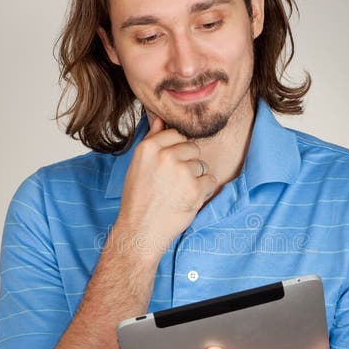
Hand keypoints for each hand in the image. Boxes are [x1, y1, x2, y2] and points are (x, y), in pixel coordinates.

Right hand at [114, 115, 216, 259]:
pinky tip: (187, 199)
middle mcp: (166, 156)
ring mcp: (182, 172)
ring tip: (178, 193)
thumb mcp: (138, 165)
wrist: (141, 230)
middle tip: (172, 183)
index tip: (168, 166)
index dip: (175, 151)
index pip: (175, 134)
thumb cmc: (138, 199)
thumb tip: (160, 118)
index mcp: (149, 148)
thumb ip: (152, 140)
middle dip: (187, 163)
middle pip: (192, 147)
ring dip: (195, 178)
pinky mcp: (196, 188)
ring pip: (201, 165)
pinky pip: (210, 180)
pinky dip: (204, 191)